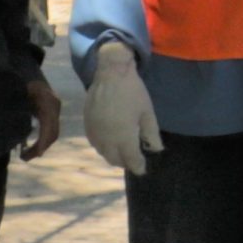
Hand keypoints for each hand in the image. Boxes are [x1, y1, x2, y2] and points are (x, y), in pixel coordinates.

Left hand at [21, 79, 61, 160]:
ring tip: (25, 155)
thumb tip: (13, 132)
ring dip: (40, 145)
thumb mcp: (15, 92)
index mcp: (47, 101)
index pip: (50, 126)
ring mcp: (54, 108)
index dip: (44, 141)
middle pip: (53, 132)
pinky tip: (28, 146)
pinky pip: (49, 128)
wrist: (25, 67)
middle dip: (41, 147)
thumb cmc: (18, 80)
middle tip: (24, 158)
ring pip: (52, 132)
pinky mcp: (51, 111)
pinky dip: (41, 139)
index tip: (38, 154)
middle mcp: (54, 105)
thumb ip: (15, 108)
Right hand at [82, 42, 163, 174]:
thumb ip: (151, 134)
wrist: (110, 73)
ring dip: (113, 156)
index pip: (130, 159)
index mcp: (123, 136)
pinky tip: (110, 143)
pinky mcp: (86, 124)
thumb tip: (156, 150)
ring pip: (103, 152)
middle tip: (134, 160)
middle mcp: (106, 138)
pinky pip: (94, 143)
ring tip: (123, 153)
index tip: (143, 169)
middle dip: (125, 162)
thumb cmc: (133, 92)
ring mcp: (94, 132)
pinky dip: (103, 147)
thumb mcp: (147, 113)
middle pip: (114, 159)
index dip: (138, 166)